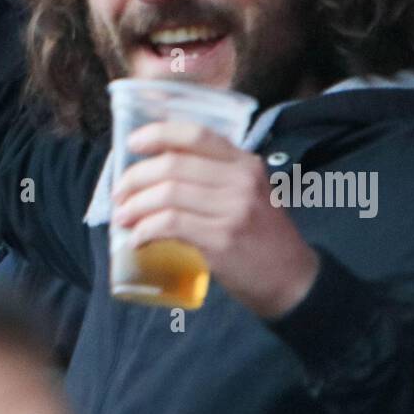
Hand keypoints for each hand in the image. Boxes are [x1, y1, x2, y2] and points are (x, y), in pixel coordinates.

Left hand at [111, 121, 319, 318]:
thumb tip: (157, 170)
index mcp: (246, 163)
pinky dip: (146, 230)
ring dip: (135, 206)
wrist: (294, 280)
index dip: (158, 134)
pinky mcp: (222, 240)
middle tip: (119, 194)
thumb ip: (215, 176)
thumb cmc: (263, 236)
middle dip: (136, 178)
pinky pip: (170, 225)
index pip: (196, 133)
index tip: (132, 144)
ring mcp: (233, 210)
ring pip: (167, 195)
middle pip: (173, 165)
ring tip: (123, 218)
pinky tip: (138, 240)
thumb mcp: (250, 193)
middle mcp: (241, 180)